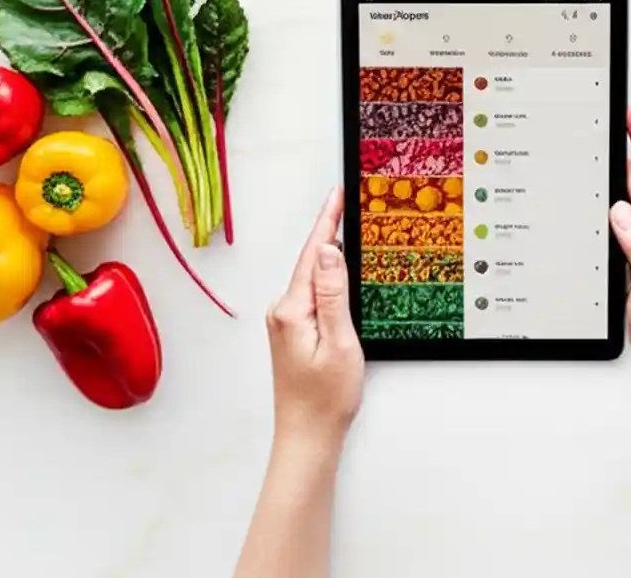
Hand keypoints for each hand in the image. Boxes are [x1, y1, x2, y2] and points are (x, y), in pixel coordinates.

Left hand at [266, 189, 364, 448]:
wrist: (307, 436)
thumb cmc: (325, 399)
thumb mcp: (340, 342)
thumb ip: (333, 294)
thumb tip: (329, 253)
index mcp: (292, 310)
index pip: (313, 254)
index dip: (327, 221)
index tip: (337, 195)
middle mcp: (283, 312)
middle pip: (310, 260)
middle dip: (329, 230)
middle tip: (347, 202)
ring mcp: (285, 322)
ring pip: (311, 277)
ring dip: (328, 254)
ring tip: (347, 228)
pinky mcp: (292, 332)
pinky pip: (311, 293)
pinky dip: (326, 277)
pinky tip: (339, 273)